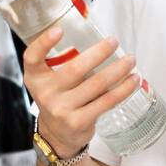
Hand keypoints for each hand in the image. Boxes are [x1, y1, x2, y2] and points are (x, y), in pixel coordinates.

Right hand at [22, 27, 142, 157]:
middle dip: (100, 52)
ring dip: (118, 69)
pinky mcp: (79, 121)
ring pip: (97, 84)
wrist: (57, 136)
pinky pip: (106, 101)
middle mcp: (46, 93)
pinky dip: (123, 89)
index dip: (44, 43)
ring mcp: (62, 109)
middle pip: (76, 68)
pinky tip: (133, 80)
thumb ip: (63, 63)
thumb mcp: (50, 82)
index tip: (59, 29)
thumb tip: (99, 40)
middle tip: (114, 41)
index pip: (32, 57)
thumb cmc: (59, 99)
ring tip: (130, 60)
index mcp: (36, 78)